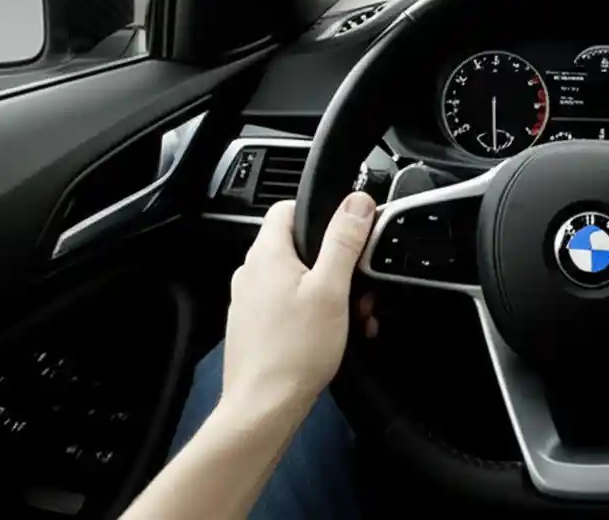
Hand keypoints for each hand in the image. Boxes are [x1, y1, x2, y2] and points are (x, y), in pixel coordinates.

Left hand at [223, 192, 376, 414]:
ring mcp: (249, 301)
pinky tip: (333, 335)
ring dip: (329, 292)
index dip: (320, 212)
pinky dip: (312, 312)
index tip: (347, 232)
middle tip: (359, 289)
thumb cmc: (296, 349)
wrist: (264, 406)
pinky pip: (287, 306)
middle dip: (334, 263)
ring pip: (296, 279)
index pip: (286, 208)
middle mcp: (251, 273)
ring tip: (352, 318)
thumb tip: (357, 202)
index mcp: (267, 254)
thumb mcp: (331, 288)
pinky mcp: (253, 327)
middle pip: (297, 247)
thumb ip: (343, 241)